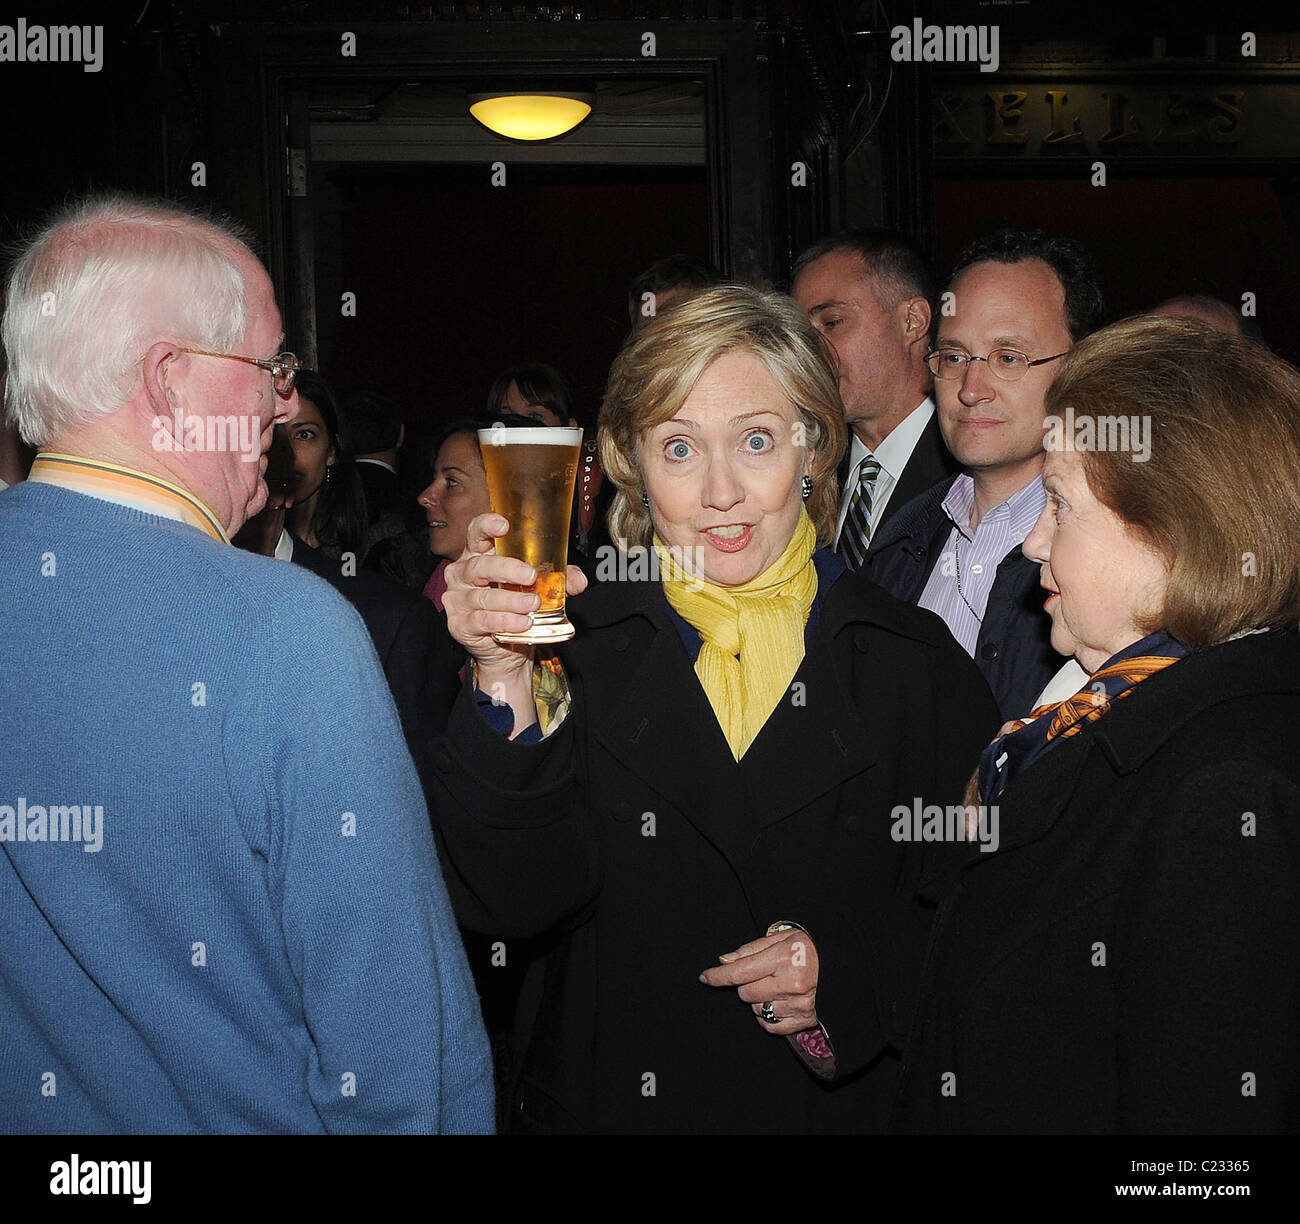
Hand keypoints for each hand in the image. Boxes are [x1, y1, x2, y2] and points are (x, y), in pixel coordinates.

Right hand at [442, 512, 588, 679]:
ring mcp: (458, 599)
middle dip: (506, 569)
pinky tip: (522, 622)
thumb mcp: (540, 586)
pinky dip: (503, 621)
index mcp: (479, 554)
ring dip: (510, 600)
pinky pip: (481, 620)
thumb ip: (559, 579)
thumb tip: (579, 581)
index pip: (476, 533)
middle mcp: (463, 573)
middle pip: (479, 566)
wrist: (507, 648)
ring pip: (482, 597)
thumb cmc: (516, 605)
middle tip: (530, 576)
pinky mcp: (460, 624)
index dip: (486, 526)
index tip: (503, 525)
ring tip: (533, 604)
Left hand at [698, 929, 818, 1035]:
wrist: (842, 966)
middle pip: (745, 994)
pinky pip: (771, 1026)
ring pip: (757, 1010)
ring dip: (760, 1000)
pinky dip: (769, 1017)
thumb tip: (724, 962)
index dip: (718, 976)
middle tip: (764, 974)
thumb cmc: (807, 949)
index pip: (739, 972)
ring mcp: (799, 1004)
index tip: (704, 977)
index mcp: (783, 958)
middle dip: (748, 984)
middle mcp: (791, 983)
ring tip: (778, 986)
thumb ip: (750, 950)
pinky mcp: (805, 1020)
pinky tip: (781, 1003)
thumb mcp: (780, 938)